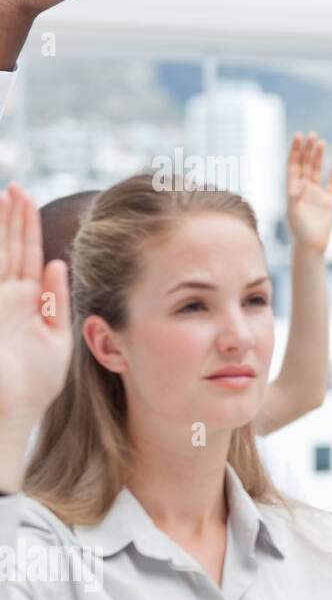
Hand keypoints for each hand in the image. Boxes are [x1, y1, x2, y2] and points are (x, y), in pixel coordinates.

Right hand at [0, 182, 71, 428]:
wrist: (10, 412)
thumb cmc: (34, 385)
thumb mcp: (56, 339)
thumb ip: (57, 300)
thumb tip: (58, 263)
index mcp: (27, 302)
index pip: (28, 257)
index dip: (28, 229)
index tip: (29, 201)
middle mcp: (7, 297)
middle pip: (11, 248)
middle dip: (13, 218)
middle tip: (16, 187)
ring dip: (2, 227)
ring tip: (7, 196)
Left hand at [285, 131, 331, 254]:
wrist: (311, 246)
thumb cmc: (299, 231)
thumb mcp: (294, 212)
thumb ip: (296, 196)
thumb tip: (302, 182)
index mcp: (293, 189)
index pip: (294, 165)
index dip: (296, 150)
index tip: (299, 136)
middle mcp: (304, 189)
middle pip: (306, 164)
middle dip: (308, 149)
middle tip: (312, 134)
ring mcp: (316, 194)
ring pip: (317, 170)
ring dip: (319, 157)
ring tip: (322, 142)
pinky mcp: (328, 202)